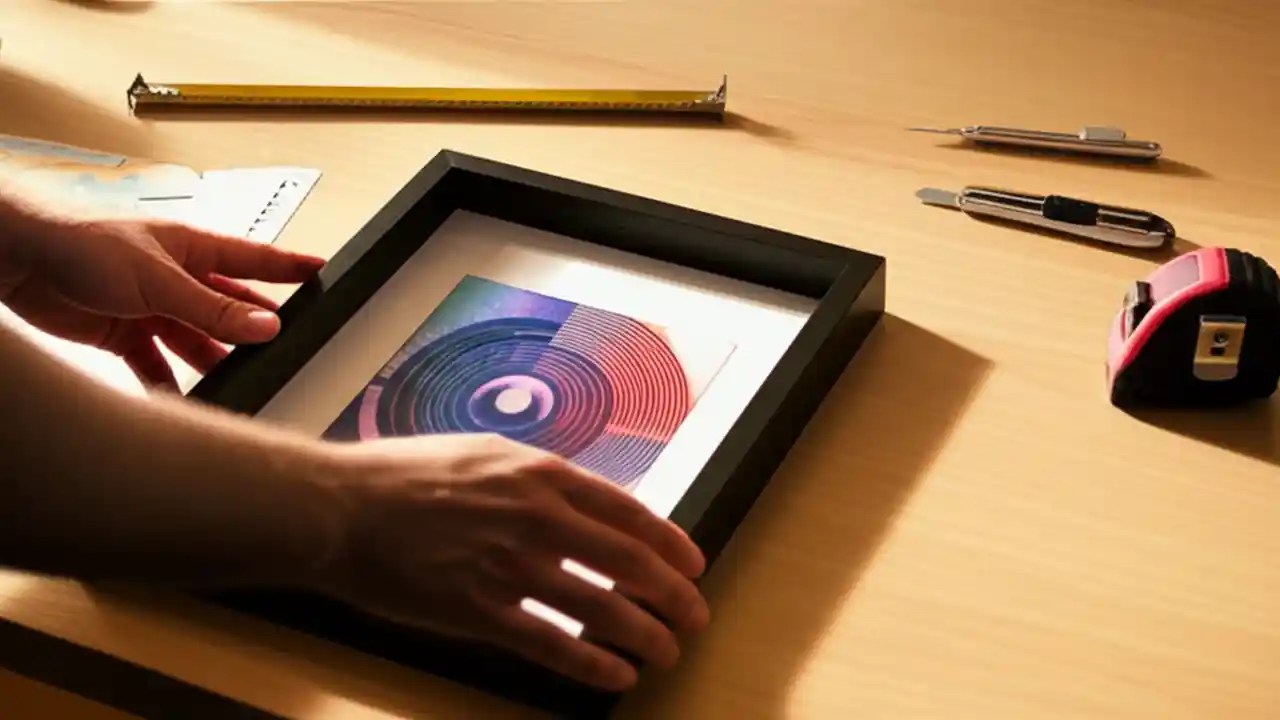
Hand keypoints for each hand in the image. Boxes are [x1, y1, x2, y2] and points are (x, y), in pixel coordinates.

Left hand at [2, 214, 324, 389]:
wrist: (19, 260)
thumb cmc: (84, 245)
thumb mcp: (160, 280)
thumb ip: (214, 308)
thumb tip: (265, 326)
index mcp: (193, 249)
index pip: (255, 258)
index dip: (290, 266)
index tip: (322, 271)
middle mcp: (177, 277)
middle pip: (229, 309)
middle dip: (252, 331)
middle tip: (285, 350)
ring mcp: (151, 306)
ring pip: (197, 342)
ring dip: (213, 363)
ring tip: (239, 383)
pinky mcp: (123, 333)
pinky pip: (157, 364)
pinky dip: (168, 383)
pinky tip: (183, 401)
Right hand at [315, 433, 709, 690]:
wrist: (340, 507)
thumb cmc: (406, 476)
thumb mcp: (486, 453)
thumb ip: (539, 479)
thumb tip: (583, 503)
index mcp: (542, 475)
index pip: (631, 513)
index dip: (672, 545)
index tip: (693, 566)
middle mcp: (537, 518)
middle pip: (630, 564)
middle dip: (674, 596)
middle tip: (695, 617)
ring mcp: (510, 567)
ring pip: (601, 609)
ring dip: (645, 635)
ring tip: (666, 653)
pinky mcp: (478, 612)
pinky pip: (552, 645)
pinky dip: (592, 664)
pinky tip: (616, 675)